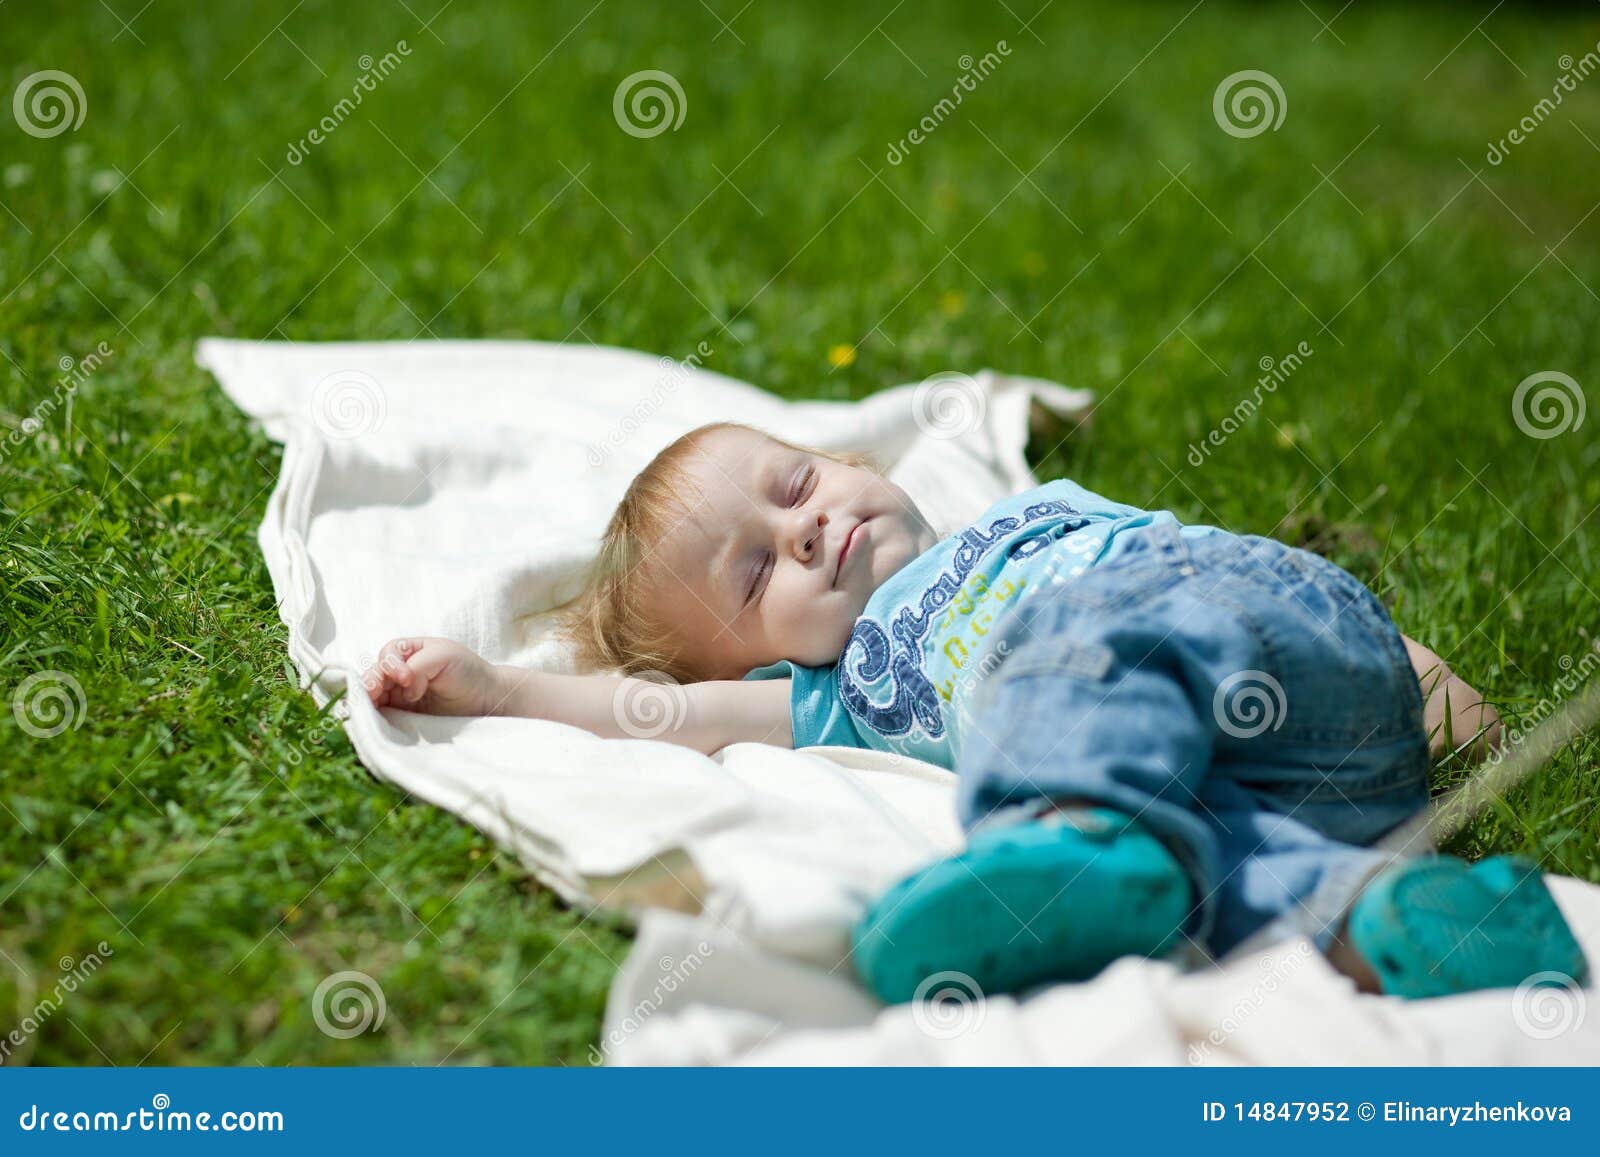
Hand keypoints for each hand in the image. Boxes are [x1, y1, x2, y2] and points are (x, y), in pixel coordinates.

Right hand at [360, 637, 500, 715]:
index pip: (387, 655)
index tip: (406, 679)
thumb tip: (403, 686)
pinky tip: (375, 721)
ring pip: (373, 697)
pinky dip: (375, 718)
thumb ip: (417, 665)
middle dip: (371, 684)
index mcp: (409, 652)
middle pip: (374, 676)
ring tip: (369, 711)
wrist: (486, 700)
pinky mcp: (402, 716)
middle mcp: (400, 672)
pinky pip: (382, 716)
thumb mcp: (444, 656)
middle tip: (375, 695)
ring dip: (368, 702)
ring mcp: (399, 695)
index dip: (390, 665)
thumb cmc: (468, 671)